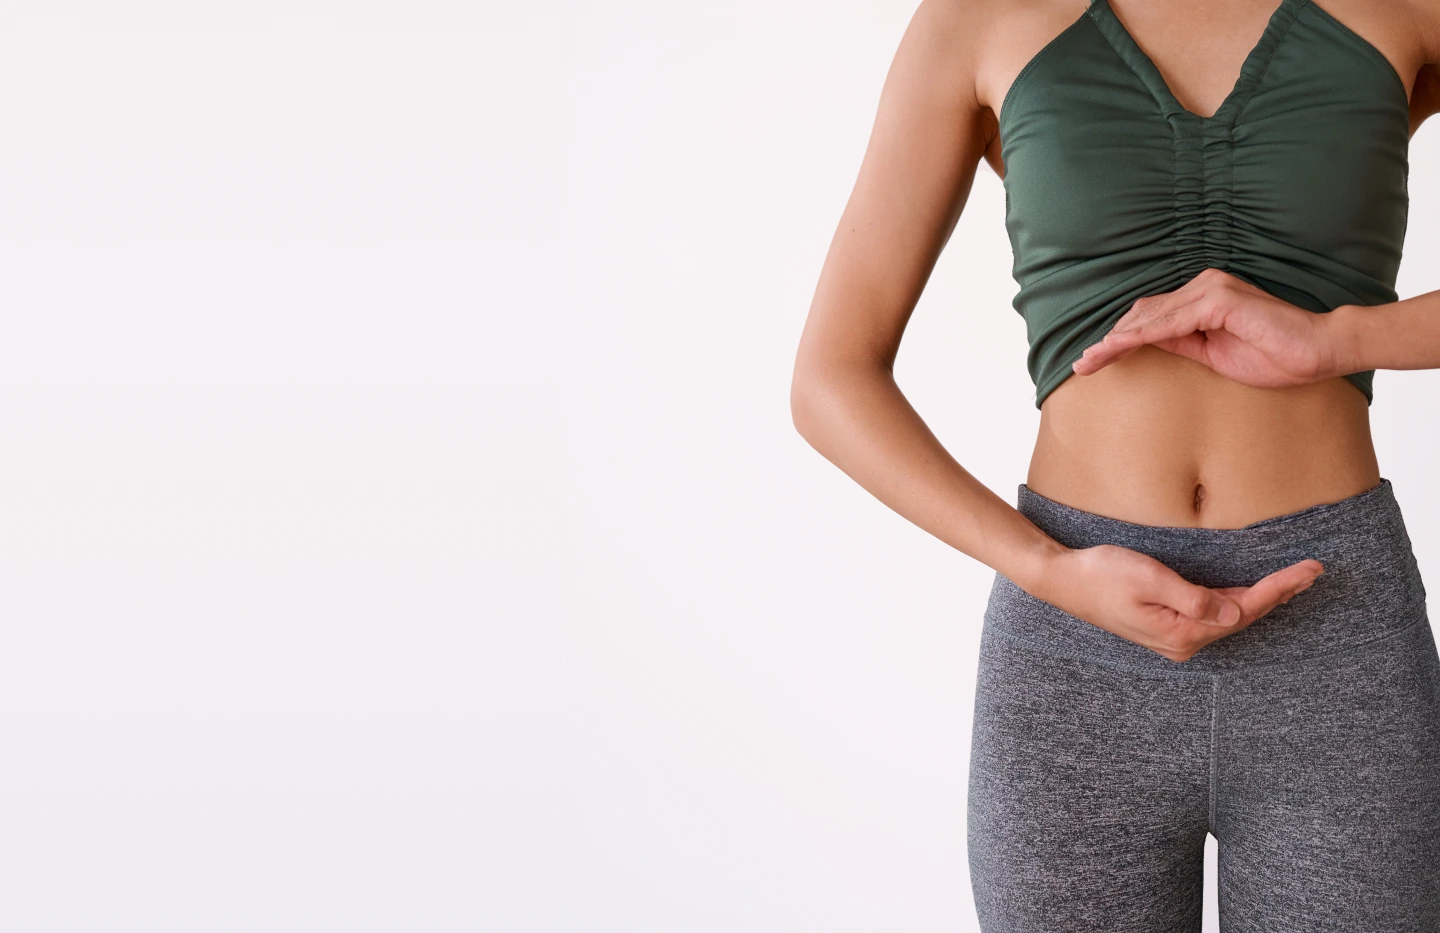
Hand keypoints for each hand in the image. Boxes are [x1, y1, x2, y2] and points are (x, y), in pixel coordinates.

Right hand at [1031, 543, 1323, 662]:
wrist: (1062, 580)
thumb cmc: (1101, 574)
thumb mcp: (1148, 578)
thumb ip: (1193, 598)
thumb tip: (1234, 614)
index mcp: (1182, 632)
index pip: (1244, 609)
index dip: (1279, 588)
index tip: (1309, 570)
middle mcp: (1183, 642)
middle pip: (1243, 617)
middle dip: (1280, 594)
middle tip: (1314, 571)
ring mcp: (1175, 638)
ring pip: (1230, 617)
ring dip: (1262, 599)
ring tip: (1293, 580)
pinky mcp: (1167, 626)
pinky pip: (1212, 616)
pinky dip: (1237, 602)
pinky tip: (1250, 593)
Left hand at [1070, 268, 1347, 387]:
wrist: (1317, 352)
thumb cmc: (1272, 354)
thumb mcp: (1213, 354)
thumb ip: (1182, 344)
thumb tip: (1147, 344)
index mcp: (1203, 298)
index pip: (1151, 317)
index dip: (1120, 338)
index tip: (1093, 361)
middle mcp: (1204, 286)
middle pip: (1142, 314)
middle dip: (1110, 340)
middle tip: (1081, 364)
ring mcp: (1211, 290)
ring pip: (1150, 318)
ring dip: (1116, 341)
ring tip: (1089, 361)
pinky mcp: (1219, 301)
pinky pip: (1170, 323)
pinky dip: (1141, 337)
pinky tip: (1117, 349)